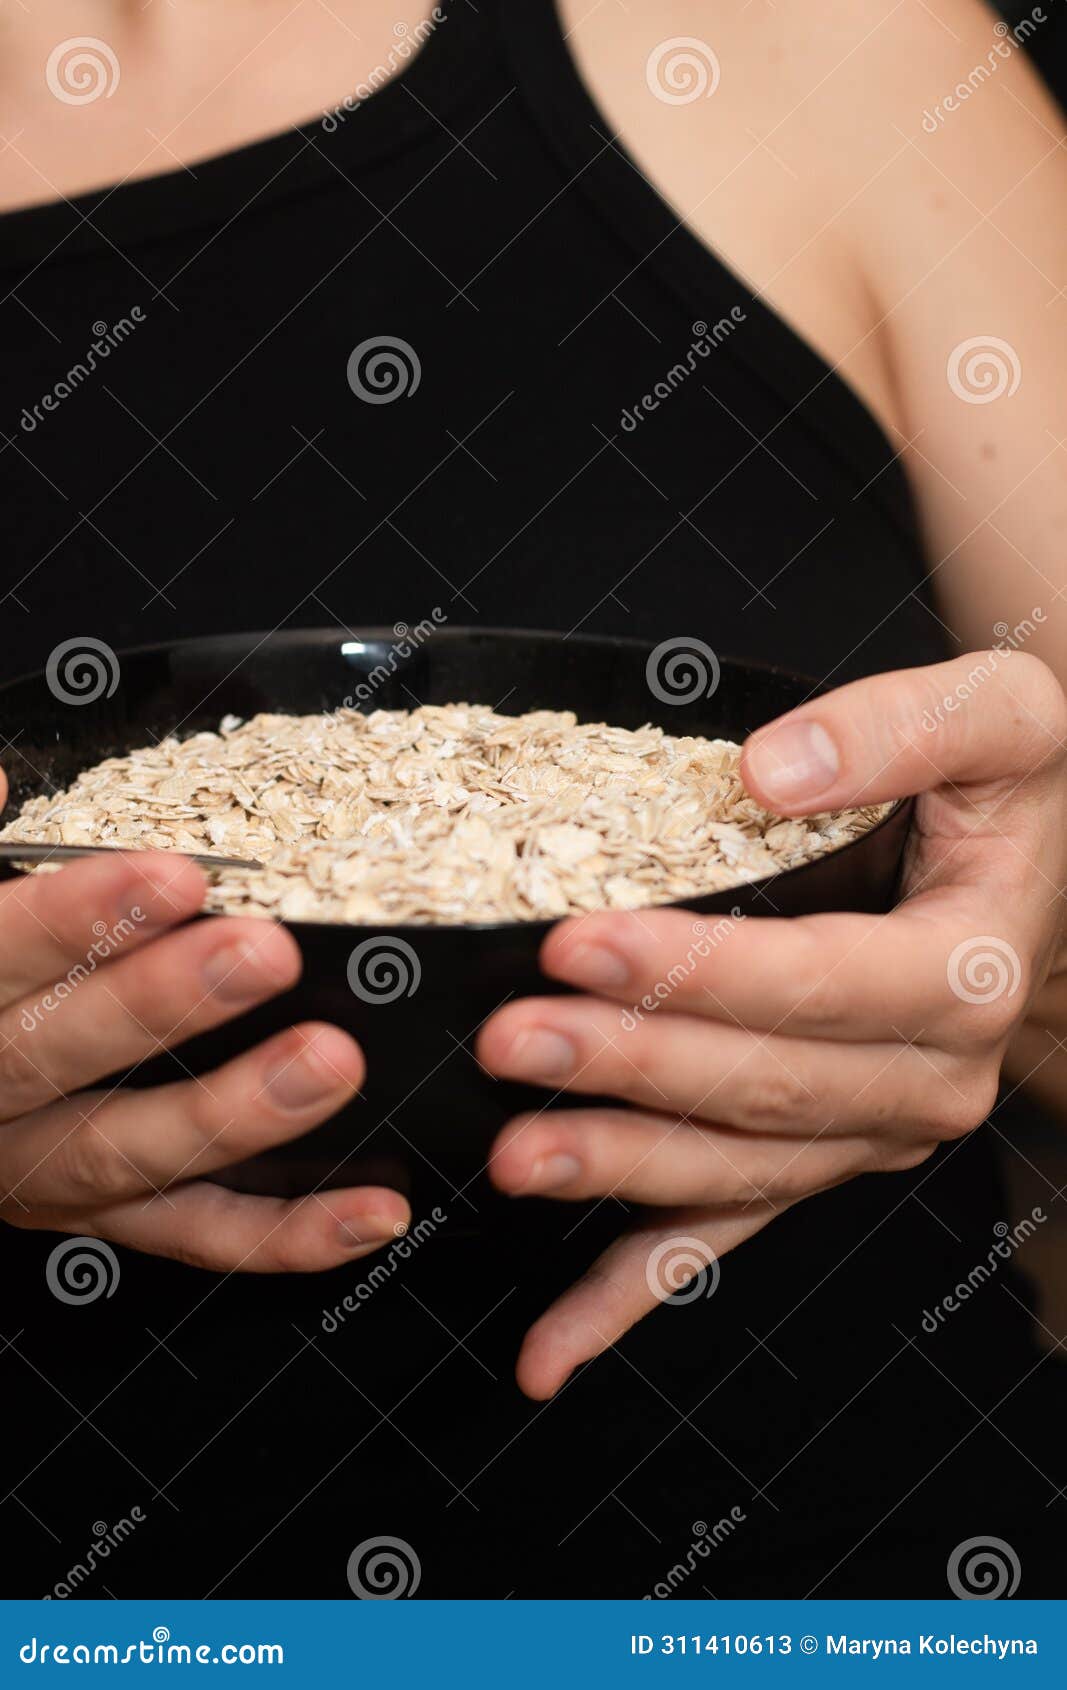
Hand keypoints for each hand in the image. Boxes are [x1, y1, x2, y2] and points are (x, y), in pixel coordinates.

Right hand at [0, 814, 407, 1268]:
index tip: (177, 877)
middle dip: (162, 1005)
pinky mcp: (106, 1220)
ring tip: (328, 1063)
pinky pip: (196, 1234)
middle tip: (265, 955)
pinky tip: (372, 1209)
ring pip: (130, 1156)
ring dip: (234, 1113)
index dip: (77, 920)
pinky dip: (288, 1233)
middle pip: (55, 1057)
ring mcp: (43, 1171)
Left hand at [478, 653, 1066, 1398]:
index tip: (580, 945)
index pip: (817, 984)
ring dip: (621, 1170)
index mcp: (961, 973)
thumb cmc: (1010, 785)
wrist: (1037, 859)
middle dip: (632, 1069)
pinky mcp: (817, 1157)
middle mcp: (925, 1077)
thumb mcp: (997, 714)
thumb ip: (897, 728)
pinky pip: (725, 1236)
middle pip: (764, 1088)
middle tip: (514, 1040)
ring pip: (736, 1173)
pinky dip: (632, 1295)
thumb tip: (768, 773)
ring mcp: (868, 1134)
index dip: (696, 974)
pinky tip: (550, 1349)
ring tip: (515, 1158)